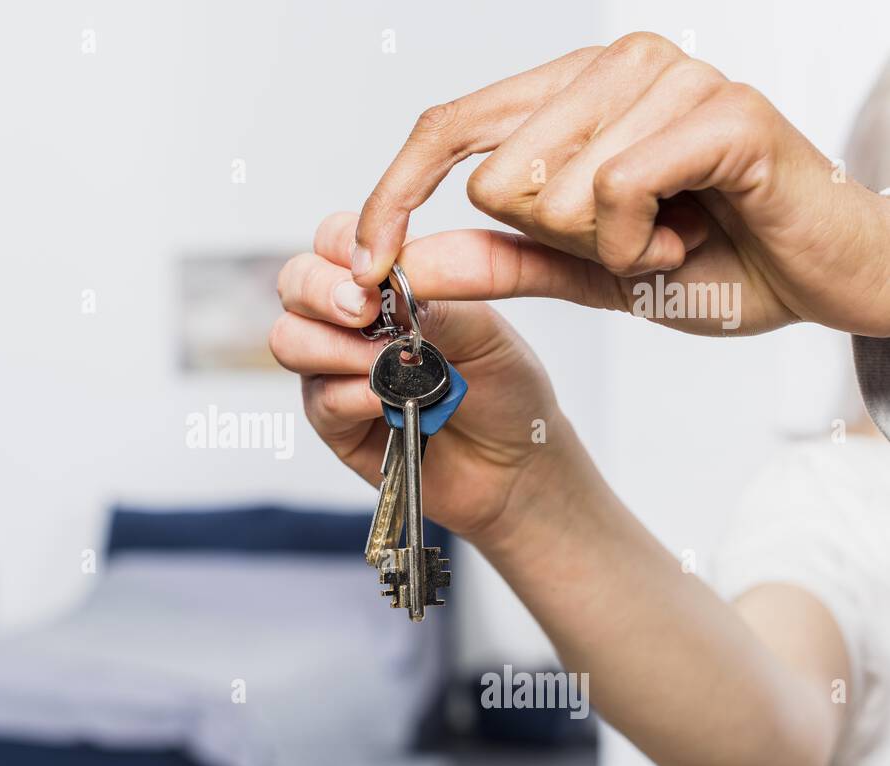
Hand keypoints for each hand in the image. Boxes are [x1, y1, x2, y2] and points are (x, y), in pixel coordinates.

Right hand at [272, 212, 578, 543]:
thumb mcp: (485, 331)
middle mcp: (347, 322)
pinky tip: (387, 401)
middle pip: (294, 283)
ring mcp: (335, 371)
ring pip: (289, 340)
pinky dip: (352, 395)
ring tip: (382, 363)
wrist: (516, 464)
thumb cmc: (503, 389)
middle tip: (362, 311)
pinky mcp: (335, 424)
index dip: (343, 246)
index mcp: (383, 283)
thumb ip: (436, 299)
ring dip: (331, 345)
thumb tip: (388, 279)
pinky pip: (319, 399)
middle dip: (321, 291)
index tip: (376, 273)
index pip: (334, 241)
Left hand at [351, 32, 889, 335]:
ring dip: (607, 245)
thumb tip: (409, 262)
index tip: (367, 263)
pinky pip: (618, 191)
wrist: (817, 278)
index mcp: (571, 93)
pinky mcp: (720, 110)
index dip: (394, 194)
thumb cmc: (711, 258)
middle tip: (624, 239)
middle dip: (551, 240)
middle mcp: (614, 67)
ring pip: (553, 188)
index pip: (447, 126)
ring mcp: (670, 77)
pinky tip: (687, 235)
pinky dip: (642, 243)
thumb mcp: (581, 271)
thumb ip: (499, 261)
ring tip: (667, 233)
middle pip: (495, 175)